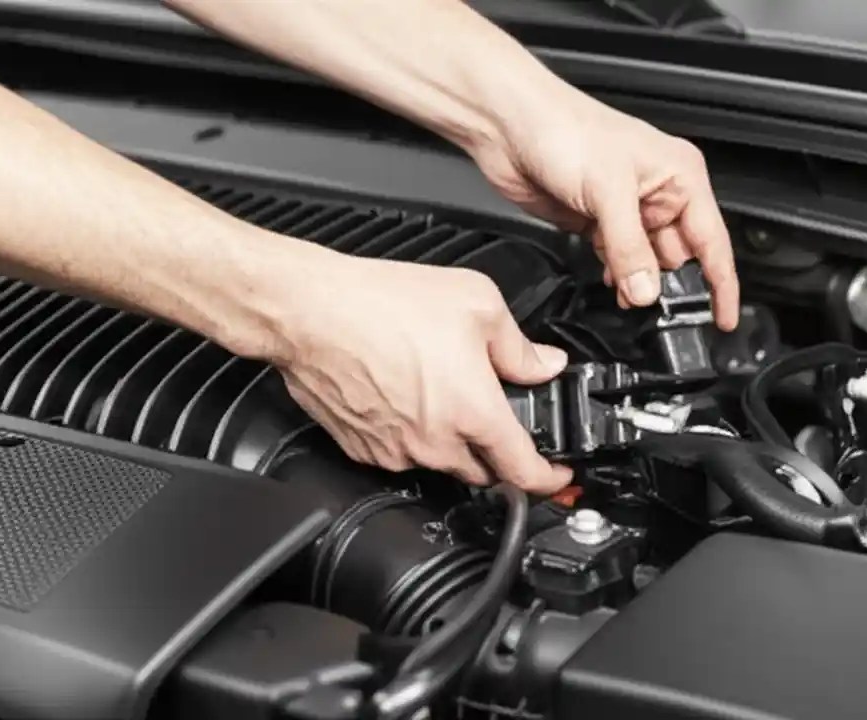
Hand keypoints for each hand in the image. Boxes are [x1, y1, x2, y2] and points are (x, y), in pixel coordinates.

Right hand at [267, 248, 572, 493]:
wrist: (309, 311)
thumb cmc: (382, 304)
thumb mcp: (477, 303)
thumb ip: (520, 345)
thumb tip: (544, 364)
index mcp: (474, 413)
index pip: (525, 472)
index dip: (550, 479)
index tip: (557, 476)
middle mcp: (436, 443)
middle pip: (484, 472)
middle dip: (498, 453)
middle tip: (497, 418)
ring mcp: (396, 452)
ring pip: (441, 463)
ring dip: (453, 441)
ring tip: (442, 392)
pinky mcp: (363, 449)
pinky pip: (402, 454)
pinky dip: (414, 435)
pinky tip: (407, 395)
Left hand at [466, 91, 739, 329]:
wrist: (510, 125)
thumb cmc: (564, 128)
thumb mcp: (608, 191)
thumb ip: (629, 247)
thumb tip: (647, 290)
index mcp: (679, 176)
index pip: (712, 240)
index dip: (721, 282)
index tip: (724, 319)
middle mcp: (658, 193)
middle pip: (679, 256)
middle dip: (667, 283)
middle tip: (654, 302)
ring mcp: (627, 209)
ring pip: (647, 263)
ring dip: (639, 283)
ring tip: (628, 294)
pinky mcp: (597, 221)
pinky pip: (618, 260)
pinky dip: (616, 276)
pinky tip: (610, 282)